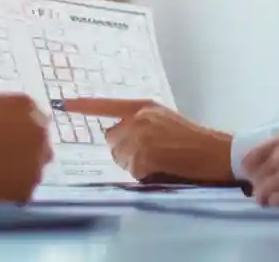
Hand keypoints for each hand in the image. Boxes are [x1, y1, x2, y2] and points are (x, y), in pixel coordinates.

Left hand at [62, 98, 233, 181]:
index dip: (83, 105)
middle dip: (124, 150)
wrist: (215, 151)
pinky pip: (132, 172)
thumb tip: (116, 137)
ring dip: (135, 164)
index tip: (63, 103)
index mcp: (144, 106)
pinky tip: (163, 169)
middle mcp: (138, 118)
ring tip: (160, 161)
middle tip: (152, 154)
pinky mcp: (143, 156)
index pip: (106, 104)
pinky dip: (145, 175)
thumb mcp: (165, 120)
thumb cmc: (194, 139)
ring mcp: (140, 137)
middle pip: (112, 138)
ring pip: (120, 157)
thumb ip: (140, 123)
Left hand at [242, 130, 278, 206]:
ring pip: (262, 192)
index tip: (259, 178)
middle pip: (255, 176)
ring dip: (268, 199)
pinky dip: (278, 207)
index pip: (252, 157)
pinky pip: (274, 203)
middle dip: (261, 186)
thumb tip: (271, 164)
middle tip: (270, 194)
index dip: (253, 171)